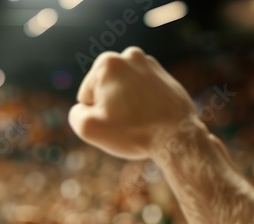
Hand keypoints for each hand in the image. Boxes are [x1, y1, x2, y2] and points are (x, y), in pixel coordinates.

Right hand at [69, 47, 196, 159]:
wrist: (178, 136)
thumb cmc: (132, 131)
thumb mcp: (89, 129)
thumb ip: (75, 115)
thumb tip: (83, 109)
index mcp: (107, 63)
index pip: (86, 97)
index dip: (95, 115)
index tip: (114, 122)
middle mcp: (129, 56)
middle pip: (105, 91)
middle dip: (110, 107)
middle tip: (127, 122)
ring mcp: (150, 64)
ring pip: (123, 92)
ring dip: (126, 106)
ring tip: (140, 120)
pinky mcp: (164, 76)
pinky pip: (142, 94)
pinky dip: (142, 105)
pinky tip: (151, 117)